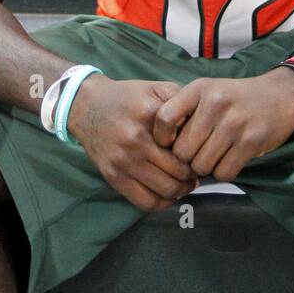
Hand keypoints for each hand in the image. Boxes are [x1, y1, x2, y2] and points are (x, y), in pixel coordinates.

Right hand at [67, 74, 200, 211]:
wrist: (87, 105)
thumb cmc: (129, 97)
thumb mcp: (157, 88)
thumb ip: (183, 102)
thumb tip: (205, 127)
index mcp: (151, 116)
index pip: (186, 144)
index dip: (200, 152)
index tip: (203, 153)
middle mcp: (135, 140)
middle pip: (178, 172)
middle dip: (192, 176)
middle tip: (197, 173)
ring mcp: (122, 161)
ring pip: (164, 190)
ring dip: (180, 191)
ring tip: (184, 184)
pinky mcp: (112, 176)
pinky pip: (144, 202)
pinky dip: (161, 203)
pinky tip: (166, 194)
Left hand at [152, 70, 293, 182]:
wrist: (281, 94)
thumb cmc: (236, 98)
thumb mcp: (208, 91)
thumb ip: (184, 110)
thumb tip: (159, 145)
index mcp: (199, 89)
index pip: (164, 118)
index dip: (161, 138)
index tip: (169, 144)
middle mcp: (215, 104)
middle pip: (182, 151)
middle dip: (187, 160)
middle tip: (197, 155)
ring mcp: (234, 123)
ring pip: (202, 165)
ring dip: (206, 167)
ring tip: (215, 156)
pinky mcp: (251, 141)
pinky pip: (224, 172)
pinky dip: (224, 172)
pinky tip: (230, 160)